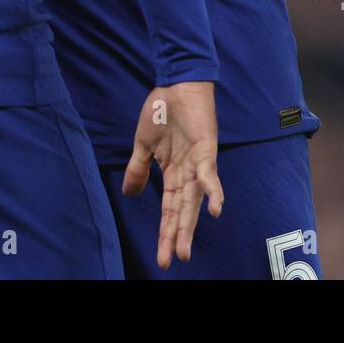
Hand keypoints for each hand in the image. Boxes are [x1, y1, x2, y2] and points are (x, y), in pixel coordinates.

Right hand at [122, 80, 222, 268]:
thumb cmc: (162, 109)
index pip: (168, 208)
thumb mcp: (143, 143)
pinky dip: (213, 191)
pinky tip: (215, 210)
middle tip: (171, 261)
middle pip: (181, 211)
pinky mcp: (206, 150)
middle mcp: (187, 173)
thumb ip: (138, 168)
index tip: (161, 258)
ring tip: (184, 249)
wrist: (176, 81)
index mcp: (172, 172)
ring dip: (190, 223)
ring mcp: (198, 163)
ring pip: (193, 200)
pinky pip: (209, 174)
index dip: (164, 231)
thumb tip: (128, 194)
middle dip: (176, 236)